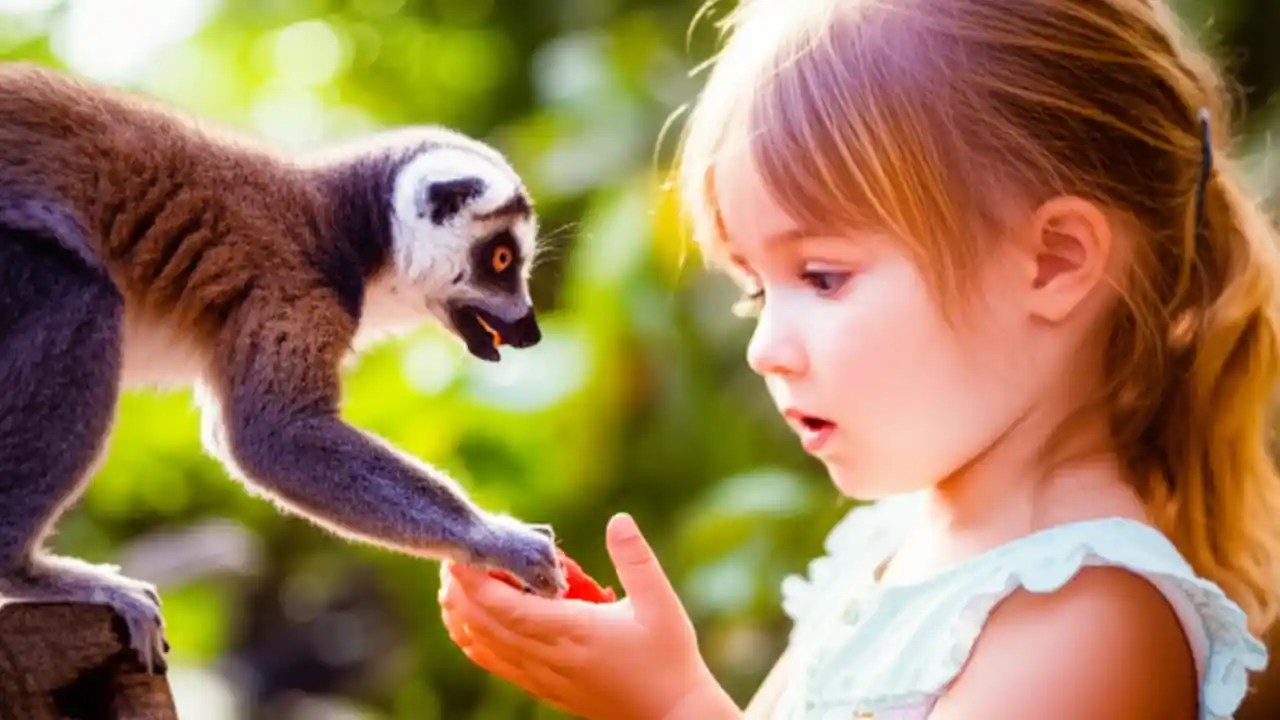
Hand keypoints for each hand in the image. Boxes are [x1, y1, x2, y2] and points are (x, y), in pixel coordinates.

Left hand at [439, 512, 738, 719]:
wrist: (673, 717)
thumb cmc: (668, 657)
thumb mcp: (660, 602)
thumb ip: (636, 559)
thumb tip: (619, 519)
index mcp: (570, 632)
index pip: (505, 608)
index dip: (475, 583)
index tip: (459, 555)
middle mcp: (549, 658)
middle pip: (484, 626)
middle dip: (460, 593)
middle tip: (452, 559)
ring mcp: (544, 678)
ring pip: (486, 649)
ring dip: (463, 617)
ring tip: (453, 587)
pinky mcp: (547, 690)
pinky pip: (499, 666)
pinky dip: (477, 642)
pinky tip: (471, 627)